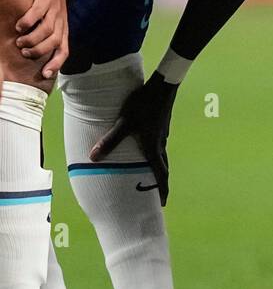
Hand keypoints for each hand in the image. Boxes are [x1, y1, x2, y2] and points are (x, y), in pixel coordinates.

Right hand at [15, 0, 68, 79]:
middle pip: (54, 42)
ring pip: (47, 29)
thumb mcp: (53, 18)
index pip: (64, 50)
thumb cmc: (50, 0)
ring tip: (19, 42)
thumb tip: (31, 51)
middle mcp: (60, 20)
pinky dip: (28, 21)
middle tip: (24, 53)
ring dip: (32, 38)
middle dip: (39, 51)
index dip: (56, 64)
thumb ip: (46, 34)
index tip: (44, 74)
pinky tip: (19, 26)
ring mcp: (54, 9)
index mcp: (62, 28)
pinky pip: (38, 12)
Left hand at [89, 72, 177, 205]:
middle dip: (160, 182)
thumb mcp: (124, 122)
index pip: (160, 173)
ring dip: (157, 168)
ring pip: (161, 156)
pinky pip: (159, 146)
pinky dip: (155, 155)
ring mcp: (162, 134)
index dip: (161, 189)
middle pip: (163, 167)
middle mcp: (160, 144)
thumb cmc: (143, 105)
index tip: (162, 203)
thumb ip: (109, 140)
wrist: (163, 85)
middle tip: (157, 195)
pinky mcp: (161, 126)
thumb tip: (93, 158)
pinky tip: (146, 150)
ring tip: (150, 175)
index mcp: (153, 147)